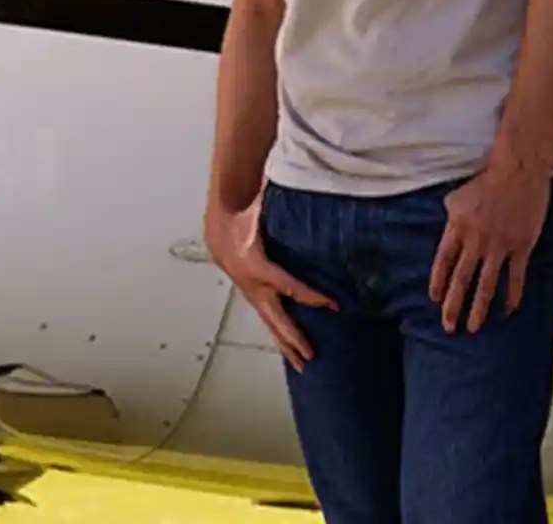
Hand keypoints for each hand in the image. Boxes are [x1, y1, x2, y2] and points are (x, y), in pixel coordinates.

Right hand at [204, 195, 337, 371]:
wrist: (218, 223)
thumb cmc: (243, 215)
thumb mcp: (261, 210)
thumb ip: (281, 205)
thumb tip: (306, 189)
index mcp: (258, 266)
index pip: (289, 286)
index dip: (311, 297)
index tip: (333, 305)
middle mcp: (254, 285)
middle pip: (277, 318)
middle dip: (294, 338)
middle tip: (310, 356)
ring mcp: (252, 292)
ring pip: (270, 324)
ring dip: (285, 345)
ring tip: (301, 364)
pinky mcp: (253, 294)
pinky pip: (267, 317)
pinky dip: (279, 334)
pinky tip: (290, 347)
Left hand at [429, 165, 551, 333]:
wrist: (518, 172)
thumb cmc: (486, 181)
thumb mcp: (456, 197)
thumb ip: (450, 218)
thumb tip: (448, 232)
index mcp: (457, 229)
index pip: (443, 262)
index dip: (438, 283)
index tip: (435, 300)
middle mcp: (476, 241)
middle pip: (461, 279)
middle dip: (453, 306)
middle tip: (448, 327)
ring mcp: (499, 246)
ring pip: (486, 284)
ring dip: (479, 308)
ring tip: (473, 327)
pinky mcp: (521, 247)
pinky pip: (516, 277)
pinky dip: (512, 295)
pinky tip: (509, 310)